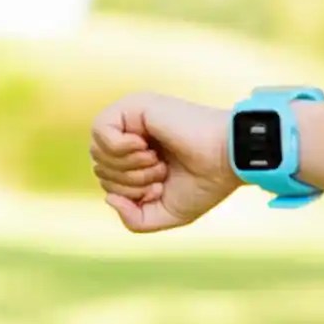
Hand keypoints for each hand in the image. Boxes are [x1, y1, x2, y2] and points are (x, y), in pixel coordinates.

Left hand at [89, 92, 240, 232]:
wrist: (226, 160)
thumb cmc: (203, 184)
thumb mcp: (163, 213)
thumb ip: (133, 218)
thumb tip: (108, 197)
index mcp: (139, 156)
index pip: (106, 178)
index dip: (128, 193)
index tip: (160, 187)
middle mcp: (133, 134)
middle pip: (99, 165)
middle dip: (128, 182)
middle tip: (160, 173)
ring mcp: (134, 118)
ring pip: (97, 150)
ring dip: (128, 167)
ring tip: (157, 162)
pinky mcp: (135, 105)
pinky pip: (101, 130)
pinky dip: (120, 149)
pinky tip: (146, 147)